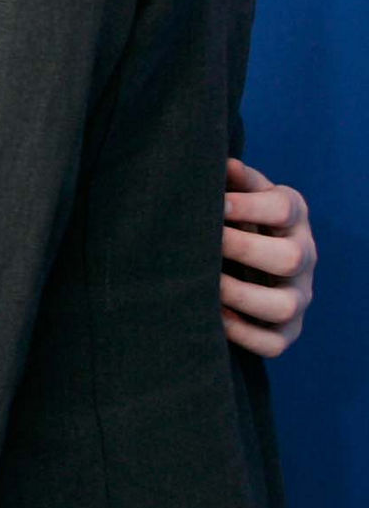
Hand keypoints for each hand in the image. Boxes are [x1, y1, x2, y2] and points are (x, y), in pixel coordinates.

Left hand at [221, 157, 315, 357]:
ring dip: (240, 296)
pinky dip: (242, 334)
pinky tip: (211, 316)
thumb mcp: (241, 192)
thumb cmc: (237, 217)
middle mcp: (304, 258)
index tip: (212, 204)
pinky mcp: (287, 331)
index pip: (285, 208)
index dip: (248, 205)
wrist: (252, 258)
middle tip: (203, 243)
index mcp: (293, 218)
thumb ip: (235, 180)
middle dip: (243, 250)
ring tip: (203, 282)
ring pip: (284, 306)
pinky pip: (273, 343)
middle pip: (291, 258)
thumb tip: (223, 165)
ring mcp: (298, 297)